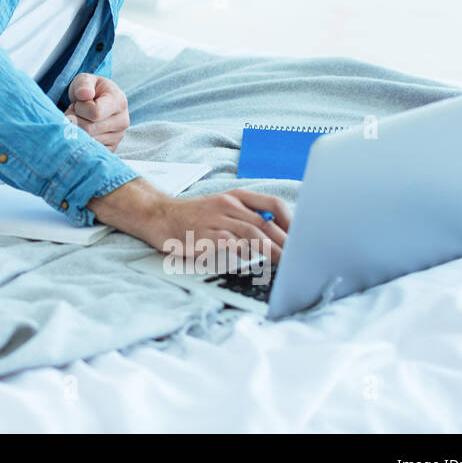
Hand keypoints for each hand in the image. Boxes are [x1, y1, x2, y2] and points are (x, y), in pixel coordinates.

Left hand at [65, 73, 129, 151]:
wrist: (97, 101)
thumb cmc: (90, 90)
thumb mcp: (85, 80)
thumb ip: (83, 84)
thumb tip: (84, 94)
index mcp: (119, 101)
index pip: (95, 113)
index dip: (80, 108)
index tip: (79, 103)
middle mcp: (123, 121)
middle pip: (89, 129)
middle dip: (75, 120)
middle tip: (74, 112)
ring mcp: (119, 137)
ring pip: (88, 141)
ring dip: (76, 131)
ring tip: (80, 120)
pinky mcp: (112, 148)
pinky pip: (92, 150)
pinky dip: (82, 141)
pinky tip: (84, 131)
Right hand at [90, 180, 291, 263]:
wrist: (157, 216)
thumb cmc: (191, 218)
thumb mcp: (220, 210)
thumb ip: (244, 218)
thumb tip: (276, 235)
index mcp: (234, 197)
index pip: (272, 203)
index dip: (291, 220)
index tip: (304, 237)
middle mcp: (227, 205)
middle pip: (266, 222)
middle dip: (288, 242)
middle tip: (302, 259)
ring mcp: (215, 219)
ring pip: (253, 233)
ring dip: (273, 250)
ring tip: (287, 265)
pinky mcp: (204, 235)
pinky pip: (231, 244)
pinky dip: (248, 254)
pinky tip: (258, 264)